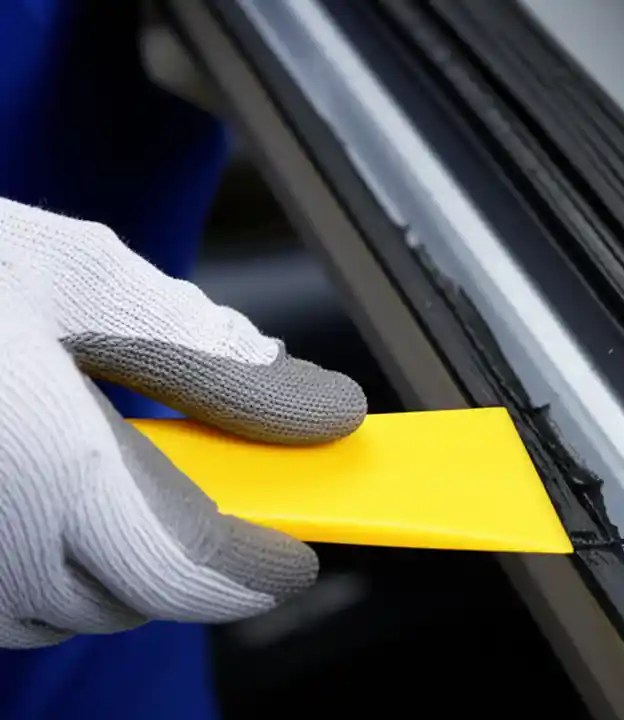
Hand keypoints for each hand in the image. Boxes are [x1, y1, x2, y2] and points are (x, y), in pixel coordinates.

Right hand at [0, 197, 366, 647]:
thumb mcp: (78, 276)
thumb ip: (200, 347)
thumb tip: (305, 398)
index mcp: (44, 472)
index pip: (187, 571)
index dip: (256, 569)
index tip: (296, 552)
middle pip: (130, 599)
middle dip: (192, 558)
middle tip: (224, 497)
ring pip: (60, 611)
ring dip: (116, 564)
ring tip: (128, 481)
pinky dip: (44, 566)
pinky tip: (47, 494)